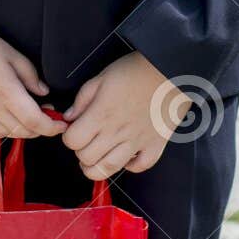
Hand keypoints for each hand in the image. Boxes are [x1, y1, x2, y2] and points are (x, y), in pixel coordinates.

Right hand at [0, 0, 65, 141]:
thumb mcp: (9, 52)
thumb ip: (29, 74)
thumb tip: (44, 92)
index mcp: (7, 92)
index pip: (35, 122)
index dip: (52, 127)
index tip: (62, 124)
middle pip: (23, 131)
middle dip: (41, 129)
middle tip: (50, 115)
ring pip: (7, 133)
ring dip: (24, 131)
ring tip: (31, 116)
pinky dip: (3, 131)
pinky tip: (8, 121)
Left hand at [61, 52, 192, 178]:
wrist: (169, 69)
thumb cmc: (135, 70)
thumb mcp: (102, 77)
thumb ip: (82, 99)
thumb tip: (69, 117)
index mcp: (101, 114)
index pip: (72, 141)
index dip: (69, 137)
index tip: (74, 130)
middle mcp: (117, 132)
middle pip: (87, 159)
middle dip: (80, 152)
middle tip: (86, 142)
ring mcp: (137, 141)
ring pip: (109, 169)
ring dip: (98, 167)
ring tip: (98, 156)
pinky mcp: (155, 145)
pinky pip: (140, 167)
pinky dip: (130, 166)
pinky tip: (126, 156)